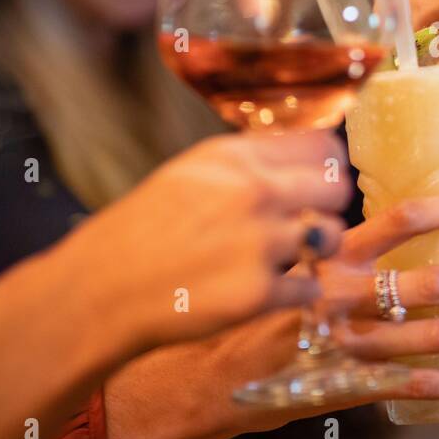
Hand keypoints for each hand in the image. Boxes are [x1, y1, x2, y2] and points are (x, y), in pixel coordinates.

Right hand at [73, 130, 349, 352]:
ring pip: (332, 237)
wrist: (100, 291)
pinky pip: (312, 286)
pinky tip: (270, 290)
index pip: (322, 144)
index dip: (328, 165)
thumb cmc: (144, 231)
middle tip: (309, 223)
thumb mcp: (192, 173)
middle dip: (328, 207)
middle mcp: (252, 192)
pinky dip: (298, 292)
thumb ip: (249, 163)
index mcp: (235, 157)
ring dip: (318, 251)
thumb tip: (308, 157)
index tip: (320, 182)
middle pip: (338, 189)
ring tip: (290, 258)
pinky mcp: (258, 293)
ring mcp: (259, 243)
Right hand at [218, 194, 438, 432]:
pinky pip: (413, 386)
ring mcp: (345, 345)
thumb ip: (318, 239)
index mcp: (325, 256)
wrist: (197, 374)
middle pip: (425, 283)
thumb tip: (358, 209)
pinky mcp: (347, 385)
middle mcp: (339, 298)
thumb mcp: (276, 260)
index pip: (397, 222)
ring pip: (428, 336)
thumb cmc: (241, 308)